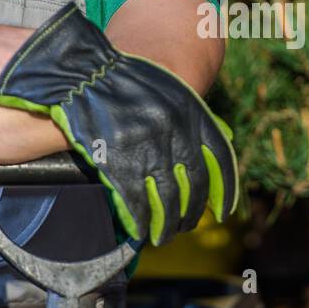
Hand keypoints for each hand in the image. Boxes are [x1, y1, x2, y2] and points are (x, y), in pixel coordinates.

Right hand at [0, 3, 237, 245]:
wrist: (83, 72)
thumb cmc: (124, 81)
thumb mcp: (168, 92)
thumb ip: (188, 121)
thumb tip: (208, 152)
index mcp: (192, 112)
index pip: (220, 161)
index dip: (225, 192)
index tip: (224, 211)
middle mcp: (176, 132)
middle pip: (196, 187)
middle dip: (191, 213)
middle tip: (184, 225)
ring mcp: (148, 149)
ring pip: (169, 201)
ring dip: (167, 225)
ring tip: (162, 235)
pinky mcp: (120, 162)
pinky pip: (137, 203)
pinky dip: (140, 221)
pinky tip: (140, 230)